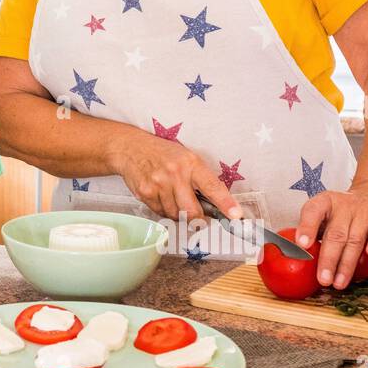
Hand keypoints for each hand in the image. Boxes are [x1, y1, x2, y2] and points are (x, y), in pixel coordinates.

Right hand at [110, 126, 241, 223]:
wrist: (131, 148)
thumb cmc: (163, 154)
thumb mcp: (187, 158)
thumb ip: (201, 180)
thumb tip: (218, 206)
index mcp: (191, 163)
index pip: (212, 186)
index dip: (225, 203)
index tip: (236, 215)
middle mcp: (175, 173)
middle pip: (192, 212)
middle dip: (197, 219)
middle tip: (199, 217)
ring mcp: (159, 184)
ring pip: (175, 215)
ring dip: (177, 213)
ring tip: (172, 195)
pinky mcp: (145, 192)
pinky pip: (160, 213)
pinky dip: (163, 209)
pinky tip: (160, 195)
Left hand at [295, 180, 367, 289]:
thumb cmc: (344, 212)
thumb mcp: (326, 214)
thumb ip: (314, 232)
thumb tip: (297, 258)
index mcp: (325, 202)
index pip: (313, 211)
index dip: (307, 228)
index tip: (302, 244)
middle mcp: (344, 206)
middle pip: (335, 235)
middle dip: (328, 260)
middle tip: (323, 279)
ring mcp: (364, 213)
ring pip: (355, 240)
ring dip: (347, 264)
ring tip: (339, 283)